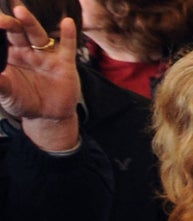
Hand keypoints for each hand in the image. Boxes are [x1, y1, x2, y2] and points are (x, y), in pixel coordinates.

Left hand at [0, 8, 80, 151]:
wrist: (49, 117)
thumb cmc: (24, 103)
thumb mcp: (6, 94)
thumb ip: (0, 83)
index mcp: (10, 56)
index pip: (2, 36)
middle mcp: (27, 52)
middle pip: (17, 31)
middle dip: (10, 23)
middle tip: (4, 19)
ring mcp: (45, 56)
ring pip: (37, 35)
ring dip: (29, 23)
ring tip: (21, 12)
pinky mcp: (64, 64)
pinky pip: (67, 47)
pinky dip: (68, 35)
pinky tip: (67, 23)